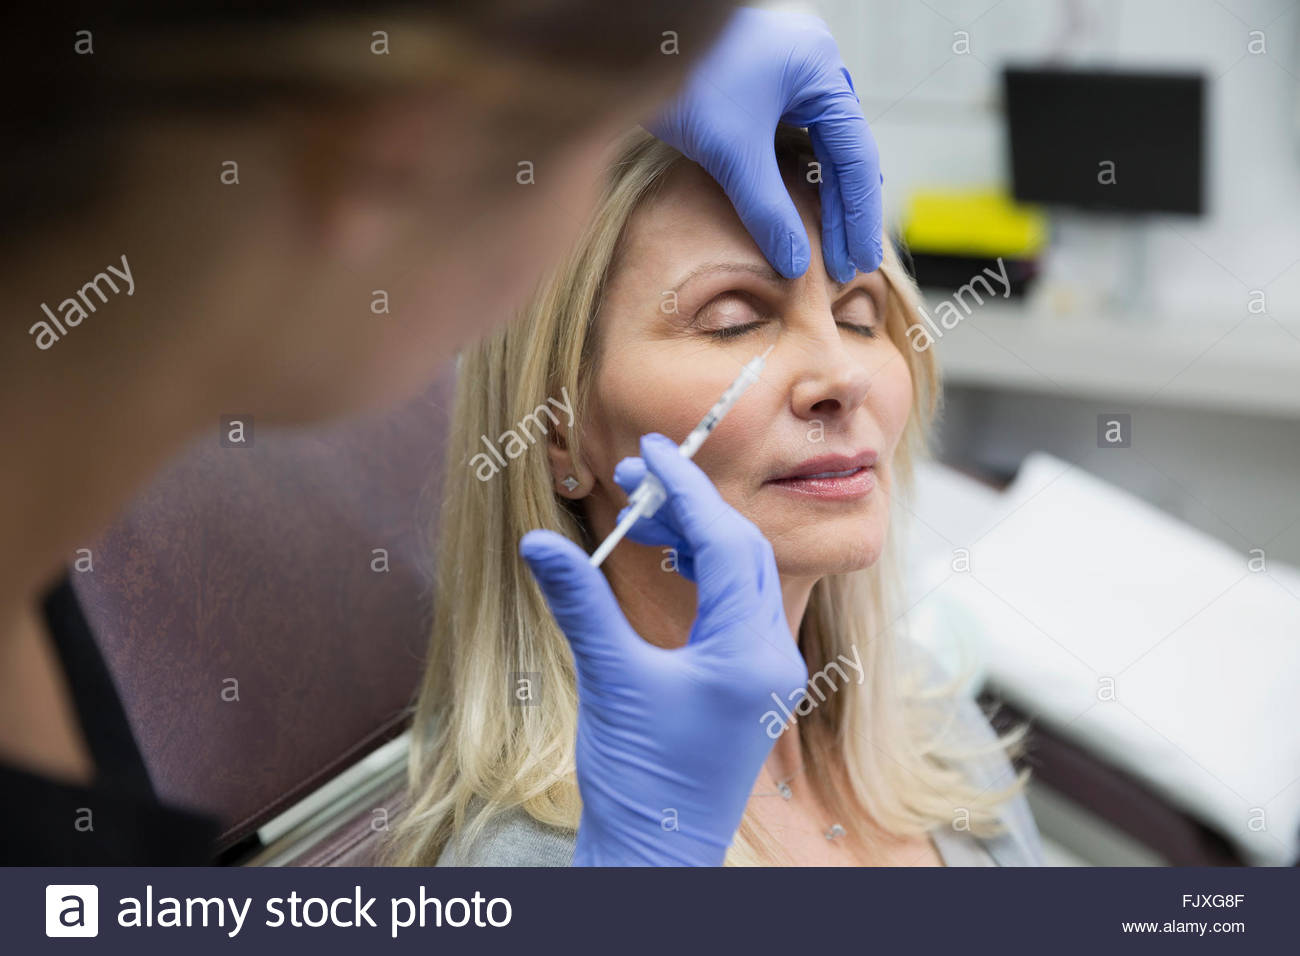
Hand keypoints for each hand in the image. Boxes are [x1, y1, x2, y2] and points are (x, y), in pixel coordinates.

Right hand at [519, 433, 807, 865]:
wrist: (656, 854)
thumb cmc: (637, 775)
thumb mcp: (608, 678)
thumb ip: (580, 602)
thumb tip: (537, 540)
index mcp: (749, 652)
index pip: (726, 543)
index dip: (687, 488)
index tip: (652, 449)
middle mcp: (772, 657)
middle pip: (743, 553)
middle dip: (691, 507)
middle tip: (636, 477)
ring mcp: (767, 673)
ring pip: (742, 579)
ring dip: (697, 539)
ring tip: (643, 514)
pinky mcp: (752, 687)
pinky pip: (737, 609)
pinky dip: (704, 575)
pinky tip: (668, 564)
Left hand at [649, 7, 882, 282]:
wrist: (629, 45)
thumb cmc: (682, 81)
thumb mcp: (730, 152)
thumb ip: (767, 210)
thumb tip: (796, 263)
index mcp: (820, 69)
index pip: (856, 155)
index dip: (860, 214)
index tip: (859, 261)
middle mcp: (813, 65)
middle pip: (843, 150)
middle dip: (844, 210)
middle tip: (847, 266)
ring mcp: (788, 71)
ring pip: (819, 146)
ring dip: (823, 196)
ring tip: (830, 247)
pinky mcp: (761, 82)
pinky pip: (793, 136)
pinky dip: (797, 175)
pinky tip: (800, 210)